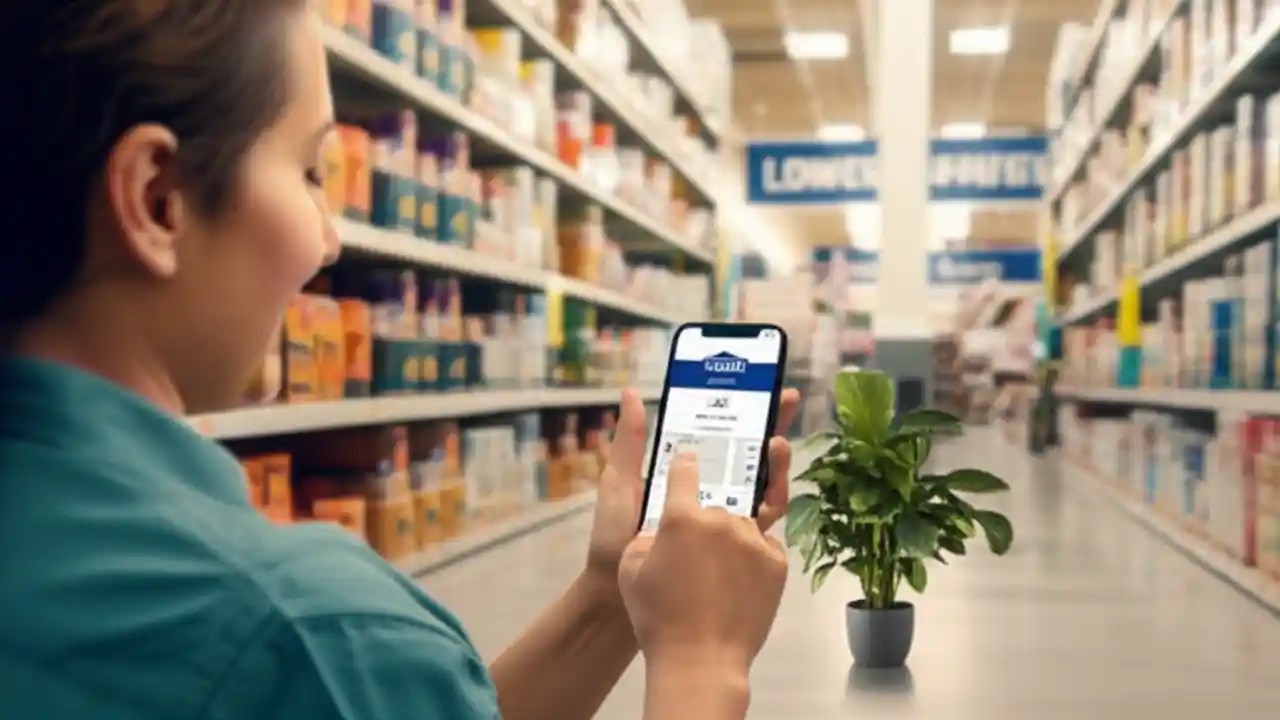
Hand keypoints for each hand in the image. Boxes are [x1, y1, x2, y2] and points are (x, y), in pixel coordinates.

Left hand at [585, 388, 799, 588]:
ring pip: (760, 482)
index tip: (754, 384)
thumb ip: (631, 441)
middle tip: (784, 398)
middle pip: (746, 453)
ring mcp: (721, 517)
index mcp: (681, 473)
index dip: (735, 411)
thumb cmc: (613, 535)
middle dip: (768, 424)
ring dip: (775, 460)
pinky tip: (775, 483)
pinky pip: (761, 518)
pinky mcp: (733, 545)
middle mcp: (707, 491)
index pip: (714, 434)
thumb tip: (631, 392)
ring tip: (778, 440)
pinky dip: (773, 498)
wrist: (617, 595)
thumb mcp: (620, 480)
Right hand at [617, 453, 787, 675]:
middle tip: (696, 556)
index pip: (685, 470)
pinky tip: (738, 582)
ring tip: (718, 575)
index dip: (685, 464)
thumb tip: (661, 526)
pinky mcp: (777, 562)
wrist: (701, 661)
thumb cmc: (657, 617)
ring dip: (731, 540)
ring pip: (741, 526)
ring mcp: (753, 540)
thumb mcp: (630, 570)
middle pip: (715, 506)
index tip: (689, 460)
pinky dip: (753, 558)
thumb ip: (645, 536)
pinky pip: (764, 547)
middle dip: (705, 523)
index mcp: (682, 516)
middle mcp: (721, 519)